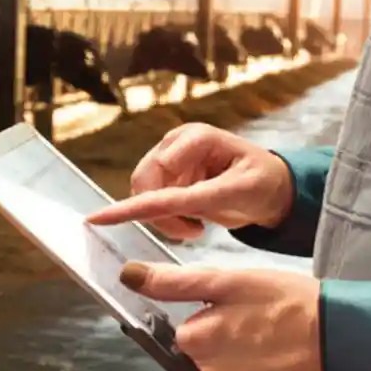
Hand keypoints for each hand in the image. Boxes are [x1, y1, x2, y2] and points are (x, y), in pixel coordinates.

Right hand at [86, 123, 293, 240]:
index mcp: (198, 137)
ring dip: (164, 218)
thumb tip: (158, 206)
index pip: (159, 172)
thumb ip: (198, 200)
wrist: (272, 187)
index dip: (135, 201)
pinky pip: (148, 200)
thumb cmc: (262, 184)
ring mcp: (168, 156)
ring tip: (196, 227)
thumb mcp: (238, 193)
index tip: (99, 219)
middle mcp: (177, 141)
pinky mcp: (165, 173)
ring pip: (142, 193)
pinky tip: (192, 220)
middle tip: (194, 232)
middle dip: (162, 214)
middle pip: (143, 182)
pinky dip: (165, 216)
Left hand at [120, 261, 322, 370]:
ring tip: (267, 319)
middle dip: (216, 319)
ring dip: (235, 335)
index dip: (198, 303)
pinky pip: (242, 365)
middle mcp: (207, 370)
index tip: (223, 295)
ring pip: (220, 351)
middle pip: (197, 337)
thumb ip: (175, 282)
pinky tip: (275, 337)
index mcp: (194, 341)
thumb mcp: (227, 281)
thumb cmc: (286, 305)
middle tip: (250, 302)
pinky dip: (253, 351)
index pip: (176, 320)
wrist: (341, 343)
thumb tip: (130, 276)